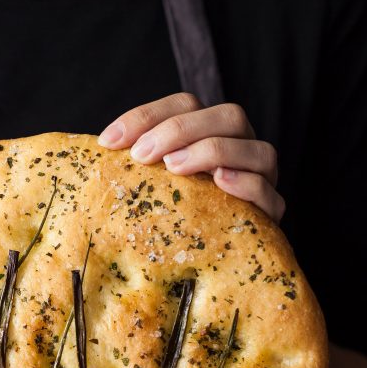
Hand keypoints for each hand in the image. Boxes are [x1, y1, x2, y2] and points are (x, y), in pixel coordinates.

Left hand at [98, 92, 284, 223]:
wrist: (216, 263)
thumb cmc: (170, 218)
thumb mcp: (149, 186)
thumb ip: (134, 166)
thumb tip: (96, 153)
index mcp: (211, 133)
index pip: (186, 104)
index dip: (146, 116)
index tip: (108, 142)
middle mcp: (242, 147)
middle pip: (228, 116)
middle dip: (180, 130)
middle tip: (142, 156)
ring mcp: (262, 178)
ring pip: (258, 149)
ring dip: (213, 151)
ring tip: (174, 167)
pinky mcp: (270, 213)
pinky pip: (269, 192)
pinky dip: (246, 183)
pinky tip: (220, 182)